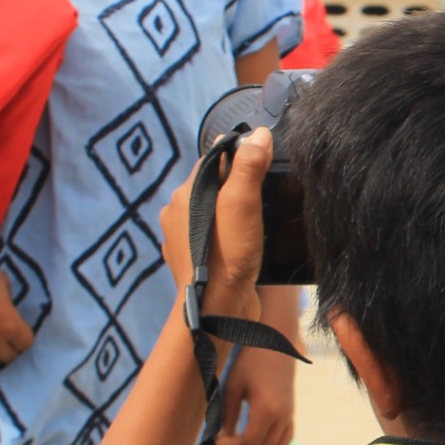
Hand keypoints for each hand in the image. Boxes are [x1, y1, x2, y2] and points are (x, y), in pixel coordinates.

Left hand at [160, 128, 270, 324]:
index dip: (240, 155)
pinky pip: (214, 232)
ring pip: (214, 209)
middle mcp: (177, 212)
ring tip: (260, 218)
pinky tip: (246, 241)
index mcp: (185, 194)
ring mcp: (183, 237)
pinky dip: (230, 231)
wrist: (217, 309)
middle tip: (267, 192)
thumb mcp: (243, 204)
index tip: (265, 162)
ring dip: (235, 209)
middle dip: (238, 184)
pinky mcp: (194, 257)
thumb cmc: (228, 256)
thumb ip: (248, 166)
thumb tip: (259, 134)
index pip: (214, 159)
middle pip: (214, 183)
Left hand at [217, 340, 296, 444]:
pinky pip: (285, 441)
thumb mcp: (233, 386)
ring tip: (239, 444)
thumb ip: (227, 415)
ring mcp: (290, 416)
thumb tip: (220, 438)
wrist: (277, 343)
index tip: (215, 443)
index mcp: (267, 409)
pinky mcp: (292, 413)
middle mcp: (283, 416)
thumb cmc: (251, 361)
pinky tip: (255, 439)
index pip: (249, 442)